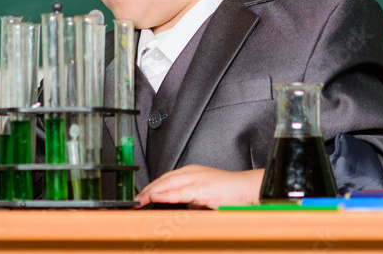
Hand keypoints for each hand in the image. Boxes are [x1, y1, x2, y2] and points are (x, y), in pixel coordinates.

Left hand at [135, 166, 264, 208]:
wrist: (248, 189)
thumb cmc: (230, 193)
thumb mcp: (204, 195)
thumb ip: (190, 199)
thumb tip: (178, 209)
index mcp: (191, 172)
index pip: (166, 179)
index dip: (151, 187)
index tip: (140, 196)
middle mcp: (192, 172)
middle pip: (164, 179)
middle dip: (147, 189)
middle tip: (135, 199)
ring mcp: (197, 179)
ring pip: (169, 183)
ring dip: (152, 191)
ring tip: (140, 199)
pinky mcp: (203, 188)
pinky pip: (181, 191)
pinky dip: (167, 194)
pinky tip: (157, 197)